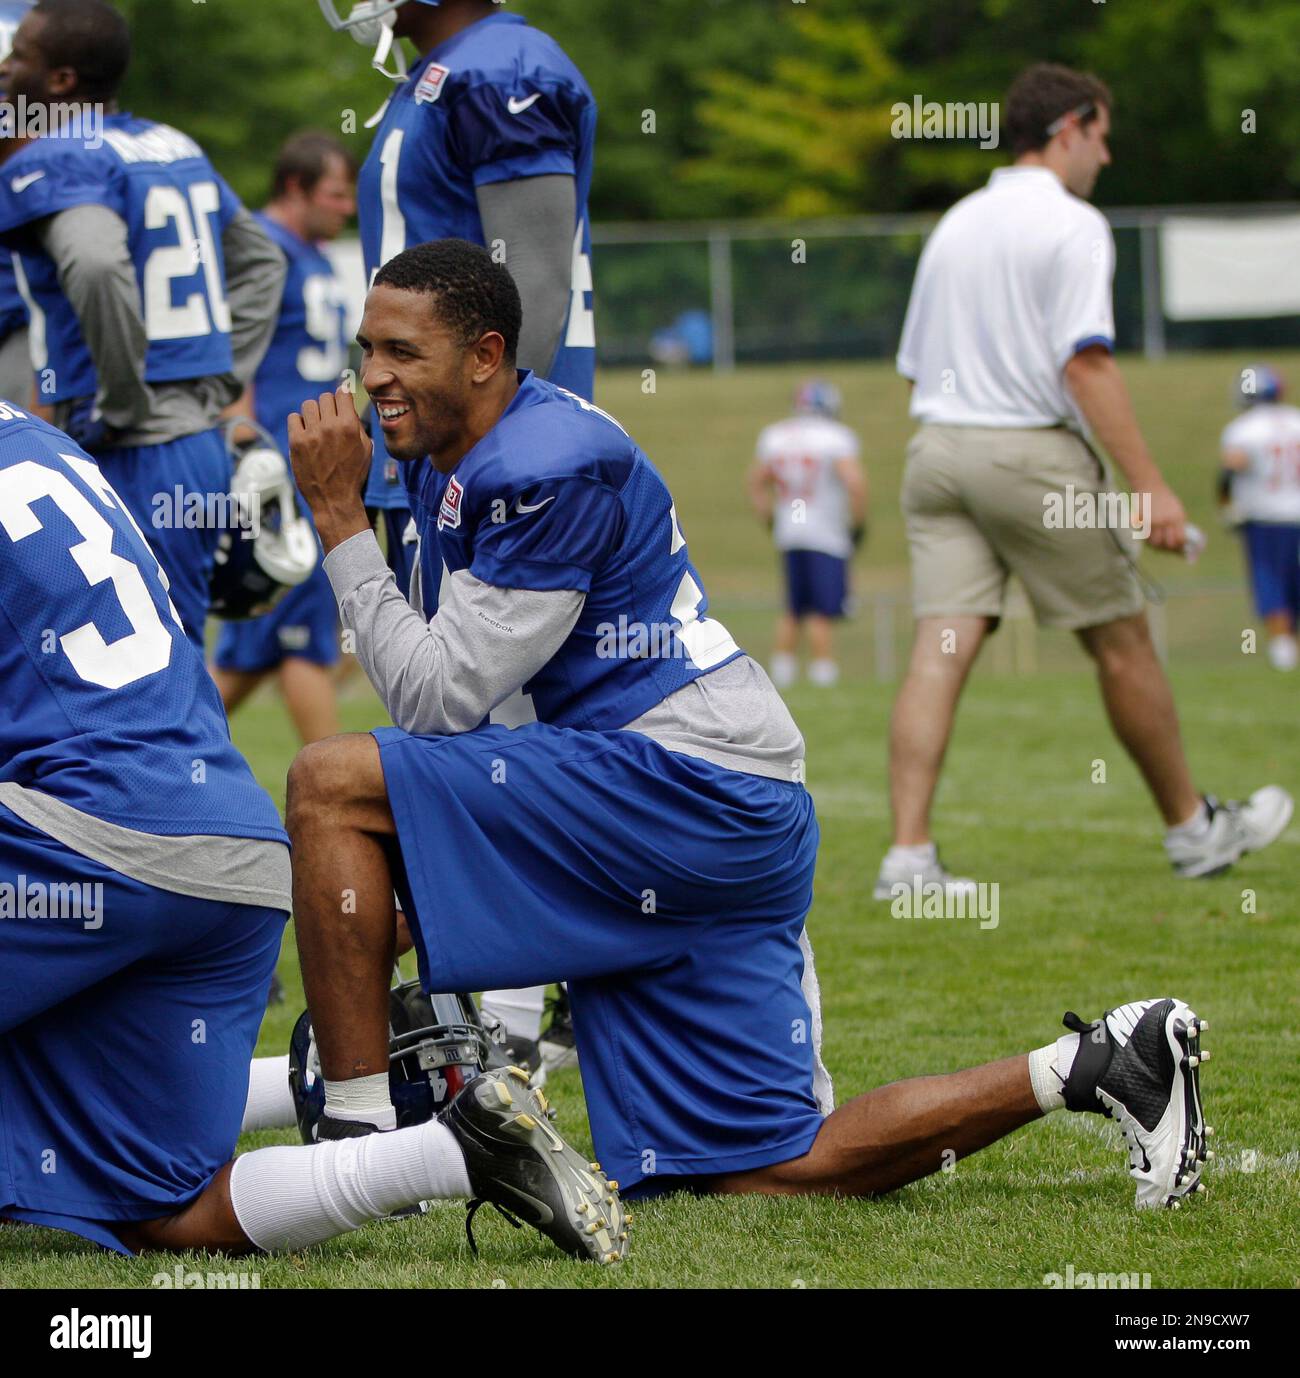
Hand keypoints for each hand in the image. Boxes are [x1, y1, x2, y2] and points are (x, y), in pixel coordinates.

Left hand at [288, 387, 373, 552]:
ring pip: (309, 405)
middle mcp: (330, 427)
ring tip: (317, 427)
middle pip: (325, 397)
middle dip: (329, 406)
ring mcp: (311, 434)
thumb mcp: (366, 449)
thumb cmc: (352, 475)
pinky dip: (300, 423)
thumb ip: (357, 425)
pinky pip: (294, 418)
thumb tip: (348, 406)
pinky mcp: (296, 442)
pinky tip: (306, 434)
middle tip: (330, 419)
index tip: (341, 403)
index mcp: (349, 427)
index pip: (342, 394)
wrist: (334, 499)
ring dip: (314, 413)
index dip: (343, 398)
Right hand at [1144, 482, 1186, 552]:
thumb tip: (1178, 541)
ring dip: (1153, 543)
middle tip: (1163, 547)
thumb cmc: (1164, 497)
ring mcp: (1152, 520)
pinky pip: (1142, 534)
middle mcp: (1165, 520)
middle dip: (1164, 547)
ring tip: (1153, 541)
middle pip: (1165, 543)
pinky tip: (1146, 534)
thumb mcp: (1175, 508)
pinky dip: (1144, 536)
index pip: (1179, 538)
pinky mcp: (1141, 520)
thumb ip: (1177, 522)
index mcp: (1177, 517)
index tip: (1175, 547)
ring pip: (1152, 541)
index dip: (1177, 546)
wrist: (1150, 484)